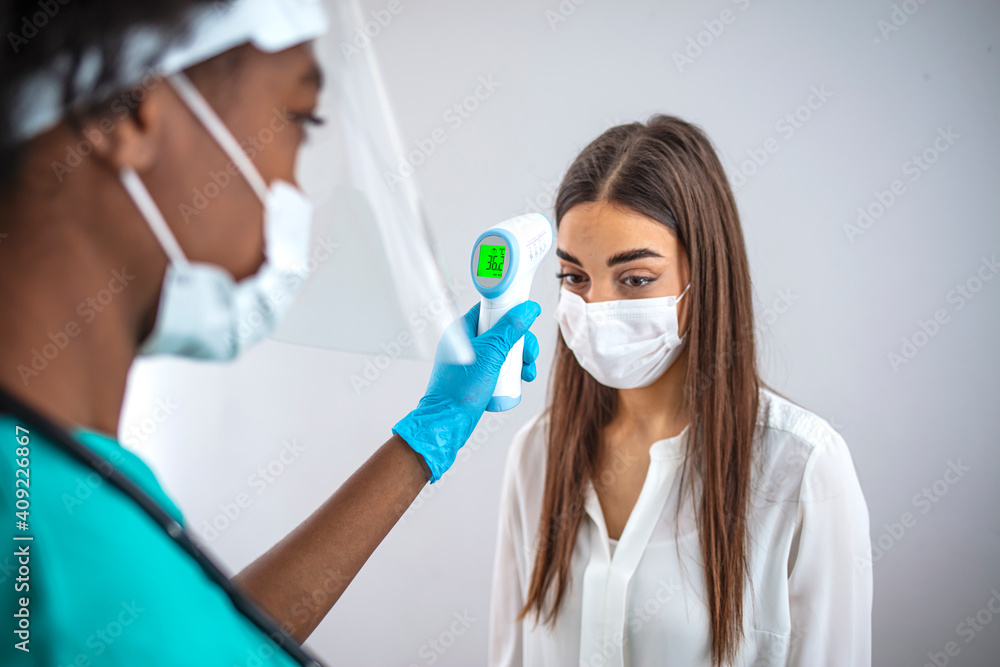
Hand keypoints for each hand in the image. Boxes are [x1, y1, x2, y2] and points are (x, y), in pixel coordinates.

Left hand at [392, 301, 541, 481]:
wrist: (447, 423)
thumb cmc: (461, 389)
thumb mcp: (491, 354)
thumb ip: (510, 330)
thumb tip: (528, 309)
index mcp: (462, 330)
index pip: (488, 309)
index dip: (509, 311)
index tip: (527, 318)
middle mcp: (467, 344)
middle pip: (501, 331)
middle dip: (521, 342)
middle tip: (530, 354)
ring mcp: (472, 362)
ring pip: (504, 351)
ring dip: (521, 359)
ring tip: (528, 371)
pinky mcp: (478, 378)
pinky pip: (500, 368)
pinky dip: (513, 372)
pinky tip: (522, 380)